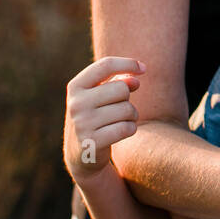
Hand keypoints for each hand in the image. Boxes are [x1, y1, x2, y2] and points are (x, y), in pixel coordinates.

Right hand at [64, 56, 144, 184]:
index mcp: (76, 87)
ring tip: (120, 121)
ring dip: (132, 115)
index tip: (144, 68)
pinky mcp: (92, 142)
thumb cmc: (96, 117)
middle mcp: (76, 104)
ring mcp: (82, 124)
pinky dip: (131, 128)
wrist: (82, 154)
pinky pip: (127, 128)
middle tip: (120, 108)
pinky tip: (121, 132)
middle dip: (128, 98)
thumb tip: (135, 79)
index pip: (105, 65)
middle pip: (121, 89)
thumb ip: (119, 82)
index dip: (128, 63)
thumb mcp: (102, 96)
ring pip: (127, 109)